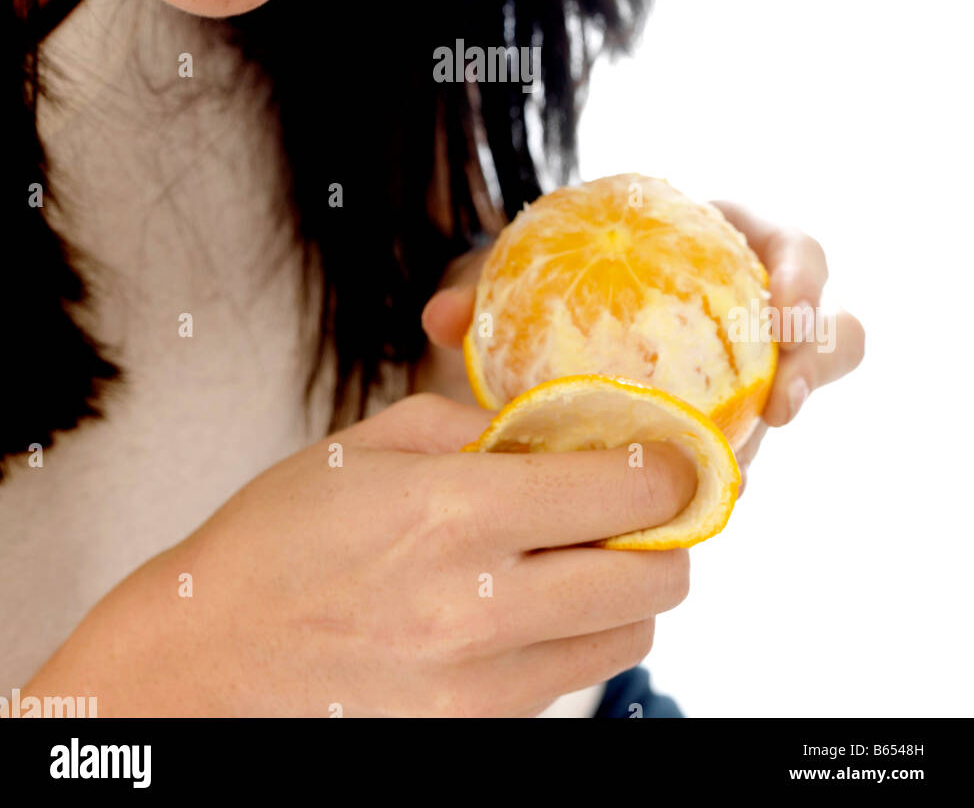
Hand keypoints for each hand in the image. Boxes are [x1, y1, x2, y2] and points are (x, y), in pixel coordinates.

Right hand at [25, 394, 696, 716]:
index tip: (666, 456)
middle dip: (663, 533)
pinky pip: (568, 680)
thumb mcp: (364, 446)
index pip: (623, 491)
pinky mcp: (473, 730)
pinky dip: (572, 638)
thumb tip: (551, 427)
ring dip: (624, 592)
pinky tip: (522, 607)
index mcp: (452, 510)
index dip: (667, 466)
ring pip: (626, 637)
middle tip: (634, 508)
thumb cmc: (274, 542)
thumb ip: (470, 426)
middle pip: (653, 578)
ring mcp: (479, 683)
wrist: (202, 661)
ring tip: (574, 559)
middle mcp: (479, 603)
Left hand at [421, 208, 866, 493]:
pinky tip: (697, 490)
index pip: (788, 247)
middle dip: (820, 355)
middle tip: (783, 401)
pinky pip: (756, 439)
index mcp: (718, 245)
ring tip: (752, 459)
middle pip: (826, 322)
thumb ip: (484, 288)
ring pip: (811, 384)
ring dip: (793, 415)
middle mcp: (750, 305)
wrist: (560, 330)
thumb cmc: (554, 283)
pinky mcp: (738, 418)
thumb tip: (439, 319)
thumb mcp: (520, 276)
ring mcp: (753, 365)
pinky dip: (738, 458)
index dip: (800, 273)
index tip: (782, 302)